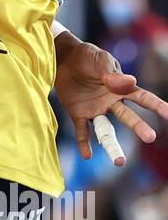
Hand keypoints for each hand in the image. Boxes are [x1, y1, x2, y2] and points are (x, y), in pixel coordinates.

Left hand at [53, 32, 167, 165]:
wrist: (63, 58)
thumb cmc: (87, 57)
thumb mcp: (99, 61)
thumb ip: (111, 73)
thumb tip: (130, 82)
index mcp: (121, 88)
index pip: (142, 98)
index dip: (157, 106)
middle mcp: (111, 102)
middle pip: (128, 117)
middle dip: (139, 127)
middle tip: (150, 138)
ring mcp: (95, 110)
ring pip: (107, 131)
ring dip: (113, 146)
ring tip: (120, 162)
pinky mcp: (78, 114)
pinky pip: (82, 131)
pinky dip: (84, 143)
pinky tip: (87, 156)